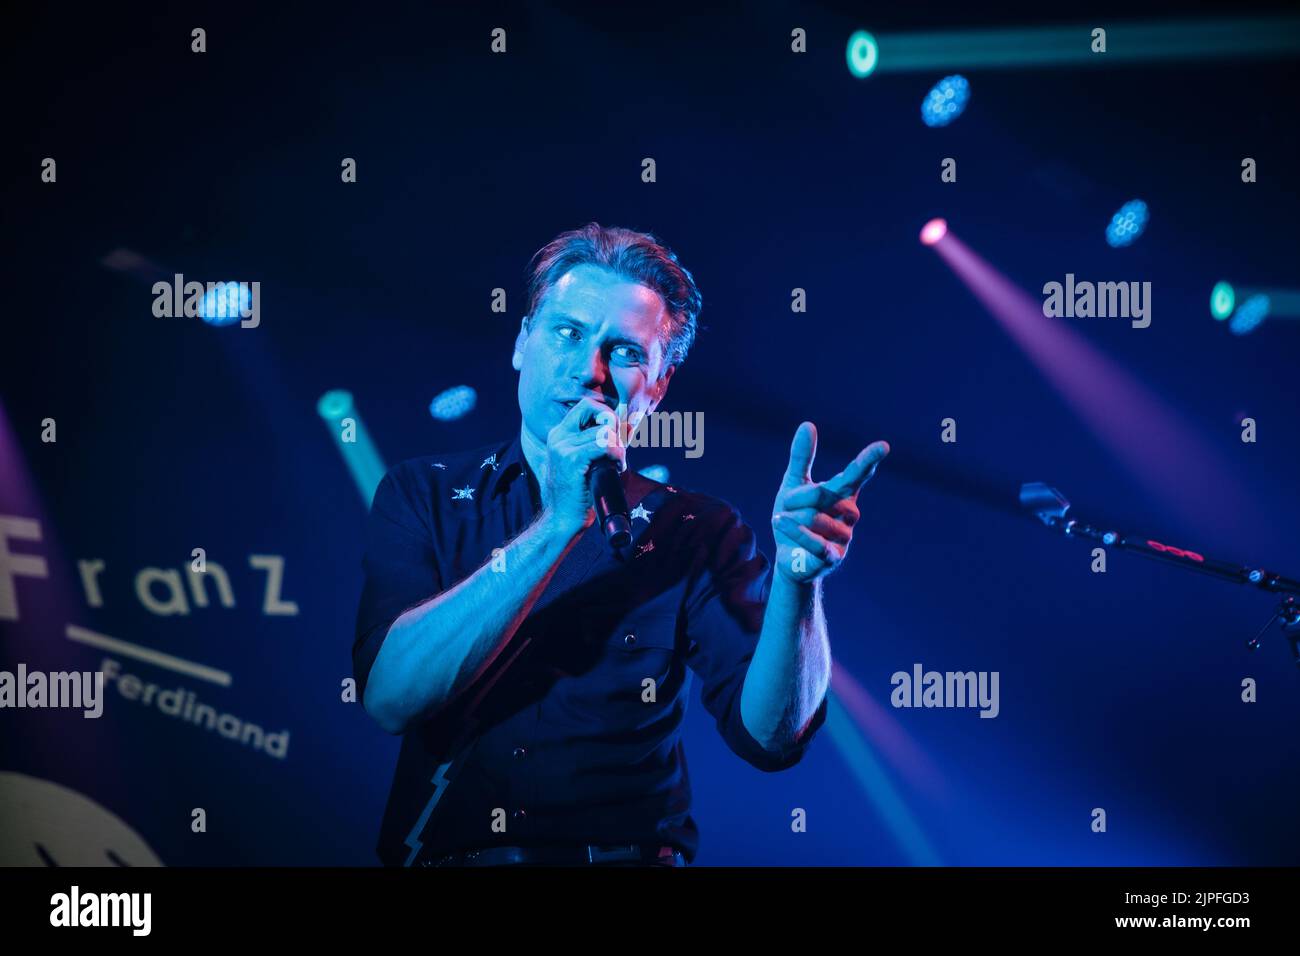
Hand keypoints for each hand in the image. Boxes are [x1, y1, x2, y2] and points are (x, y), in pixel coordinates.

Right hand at [541, 398, 626, 535]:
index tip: (615, 435)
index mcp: (559, 435)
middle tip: (617, 445)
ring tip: (616, 463)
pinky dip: (617, 455)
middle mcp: (558, 436)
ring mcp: (563, 447)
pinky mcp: (572, 459)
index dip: (606, 414)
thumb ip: (601, 442)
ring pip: (604, 431)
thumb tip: (629, 424)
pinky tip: (616, 468)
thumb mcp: (587, 462)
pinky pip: (604, 445)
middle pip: (594, 408)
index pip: (586, 405)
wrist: (562, 520)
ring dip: (619, 447)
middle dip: (612, 423)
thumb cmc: (578, 493)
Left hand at [771, 422, 887, 583]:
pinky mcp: (832, 557)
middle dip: (796, 498)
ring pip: (815, 518)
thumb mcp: (794, 484)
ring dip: (792, 518)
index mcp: (843, 493)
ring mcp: (844, 537)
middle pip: (822, 494)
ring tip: (787, 523)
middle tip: (786, 506)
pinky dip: (794, 531)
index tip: (883, 446)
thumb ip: (802, 457)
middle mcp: (849, 514)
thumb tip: (808, 424)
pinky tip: (779, 521)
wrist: (789, 556)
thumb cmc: (795, 516)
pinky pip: (814, 541)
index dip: (868, 460)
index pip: (857, 474)